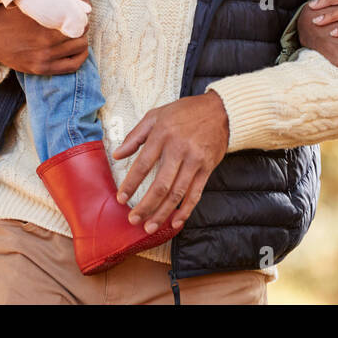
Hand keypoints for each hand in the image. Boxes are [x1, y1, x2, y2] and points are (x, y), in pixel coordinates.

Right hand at [0, 0, 91, 74]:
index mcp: (44, 20)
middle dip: (81, 24)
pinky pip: (72, 65)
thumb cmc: (10, 12)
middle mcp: (45, 41)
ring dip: (80, 39)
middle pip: (82, 32)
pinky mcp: (41, 68)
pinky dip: (79, 56)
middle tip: (74, 20)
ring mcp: (43, 57)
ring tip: (72, 32)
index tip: (76, 9)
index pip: (80, 17)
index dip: (81, 11)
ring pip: (80, 47)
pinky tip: (74, 48)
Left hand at [111, 93, 228, 233]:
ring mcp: (195, 161)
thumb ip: (135, 136)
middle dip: (145, 206)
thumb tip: (117, 155)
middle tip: (133, 220)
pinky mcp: (207, 168)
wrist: (220, 110)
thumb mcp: (156, 116)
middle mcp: (179, 150)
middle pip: (160, 185)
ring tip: (150, 227)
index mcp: (162, 135)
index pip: (142, 165)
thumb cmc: (184, 112)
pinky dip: (185, 210)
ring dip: (162, 213)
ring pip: (177, 194)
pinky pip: (195, 194)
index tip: (121, 199)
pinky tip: (175, 222)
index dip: (131, 184)